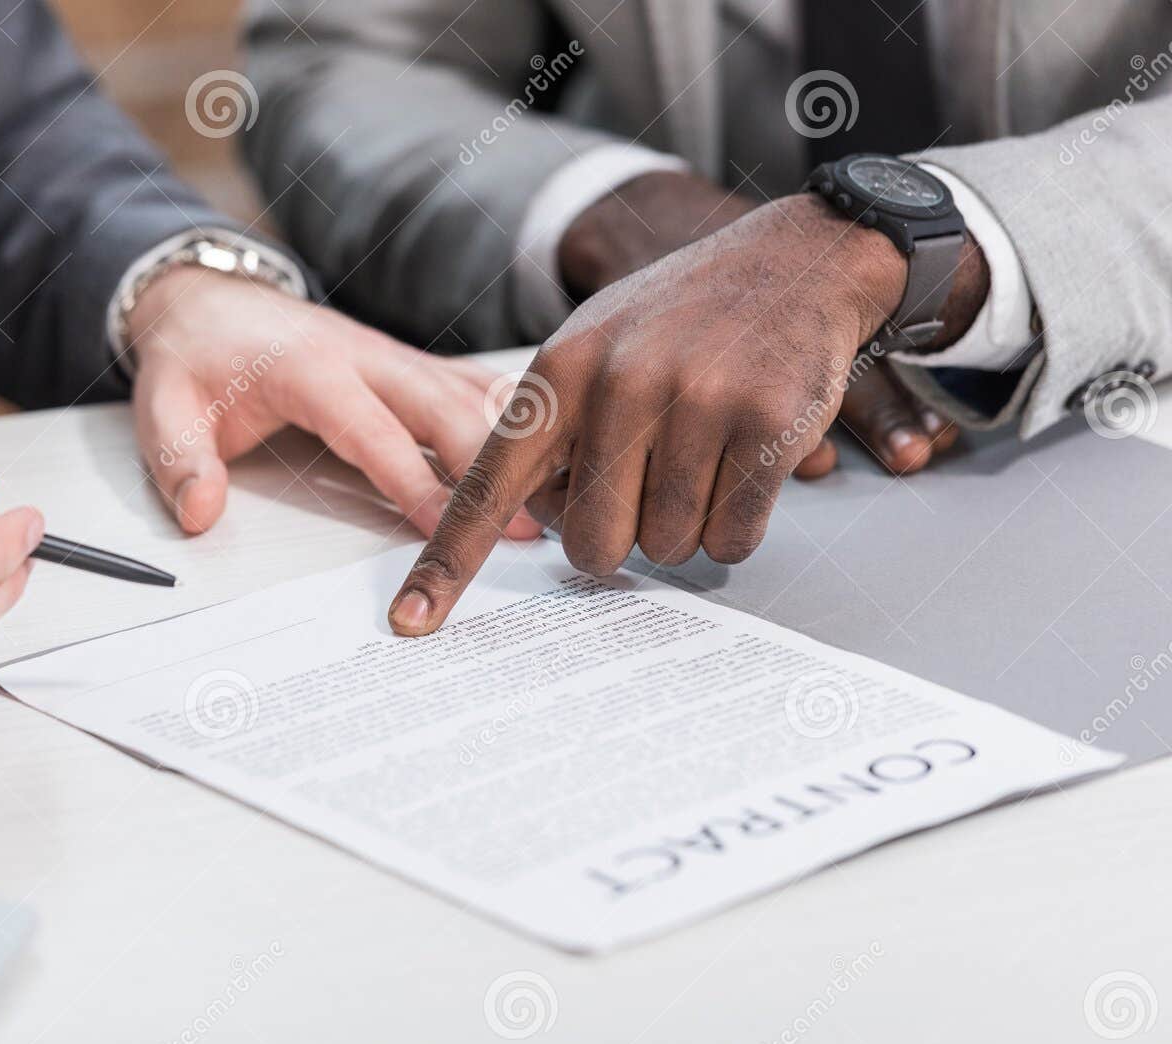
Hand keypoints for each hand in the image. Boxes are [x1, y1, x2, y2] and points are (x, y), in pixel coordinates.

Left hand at [129, 268, 538, 538]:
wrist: (207, 298)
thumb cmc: (194, 356)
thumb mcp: (163, 407)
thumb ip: (179, 461)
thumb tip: (200, 515)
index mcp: (312, 369)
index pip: (373, 433)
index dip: (415, 484)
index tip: (449, 530)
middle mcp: (367, 357)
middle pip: (446, 410)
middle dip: (494, 466)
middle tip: (536, 523)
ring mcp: (395, 358)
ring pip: (472, 396)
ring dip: (519, 442)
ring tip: (570, 492)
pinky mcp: (409, 365)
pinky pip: (472, 386)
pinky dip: (515, 416)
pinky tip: (560, 445)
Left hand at [388, 193, 986, 635]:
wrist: (799, 255)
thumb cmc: (685, 315)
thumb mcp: (596, 345)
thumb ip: (555, 427)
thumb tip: (534, 517)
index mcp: (561, 371)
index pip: (488, 485)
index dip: (448, 562)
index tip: (411, 621)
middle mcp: (619, 385)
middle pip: (591, 543)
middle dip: (621, 537)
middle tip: (651, 485)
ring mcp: (695, 402)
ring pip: (667, 546)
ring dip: (687, 524)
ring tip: (707, 455)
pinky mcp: (765, 424)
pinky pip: (732, 536)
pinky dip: (738, 524)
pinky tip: (746, 464)